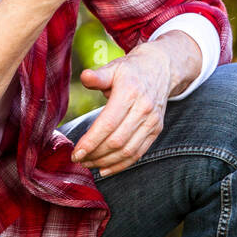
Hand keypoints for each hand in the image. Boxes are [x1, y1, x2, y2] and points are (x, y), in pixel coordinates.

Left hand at [71, 42, 172, 175]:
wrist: (161, 69)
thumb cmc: (130, 71)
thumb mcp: (113, 68)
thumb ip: (98, 76)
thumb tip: (84, 76)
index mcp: (130, 92)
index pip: (108, 123)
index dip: (91, 141)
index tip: (76, 152)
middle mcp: (144, 108)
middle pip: (117, 141)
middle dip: (95, 154)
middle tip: (78, 159)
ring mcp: (152, 121)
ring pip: (128, 151)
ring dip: (105, 162)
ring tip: (88, 164)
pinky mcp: (156, 130)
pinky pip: (138, 153)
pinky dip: (121, 165)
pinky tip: (104, 169)